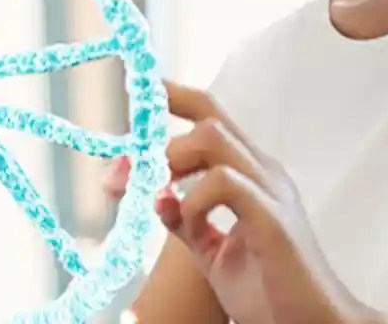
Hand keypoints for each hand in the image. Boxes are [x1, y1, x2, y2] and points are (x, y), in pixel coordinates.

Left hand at [105, 81, 372, 323]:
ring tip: (151, 194)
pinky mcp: (272, 219)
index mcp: (252, 175)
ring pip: (213, 138)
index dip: (173, 97)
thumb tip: (156, 200)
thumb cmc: (270, 292)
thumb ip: (188, 224)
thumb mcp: (215, 254)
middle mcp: (264, 172)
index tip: (136, 95)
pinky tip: (189, 225)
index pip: (212, 116)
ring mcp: (271, 192)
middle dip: (154, 136)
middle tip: (116, 176)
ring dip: (171, 160)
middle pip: (209, 116)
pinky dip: (193, 199)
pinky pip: (224, 183)